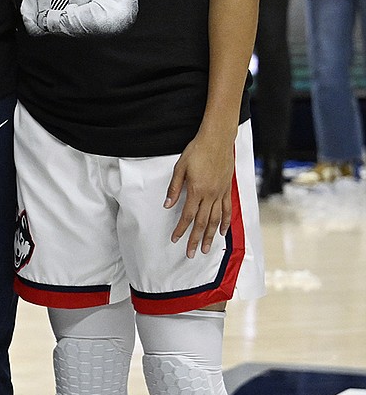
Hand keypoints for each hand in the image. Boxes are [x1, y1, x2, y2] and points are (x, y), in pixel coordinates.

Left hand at [164, 127, 234, 257]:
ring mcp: (221, 193)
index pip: (187, 215)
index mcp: (196, 190)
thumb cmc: (197, 151)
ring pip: (216, 220)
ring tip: (205, 248)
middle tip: (191, 254)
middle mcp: (210, 195)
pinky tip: (222, 232)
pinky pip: (227, 210)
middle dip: (195, 239)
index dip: (181, 229)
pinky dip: (225, 222)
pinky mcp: (227, 190)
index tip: (175, 239)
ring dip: (210, 236)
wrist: (217, 140)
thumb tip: (168, 205)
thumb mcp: (180, 168)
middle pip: (202, 223)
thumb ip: (174, 188)